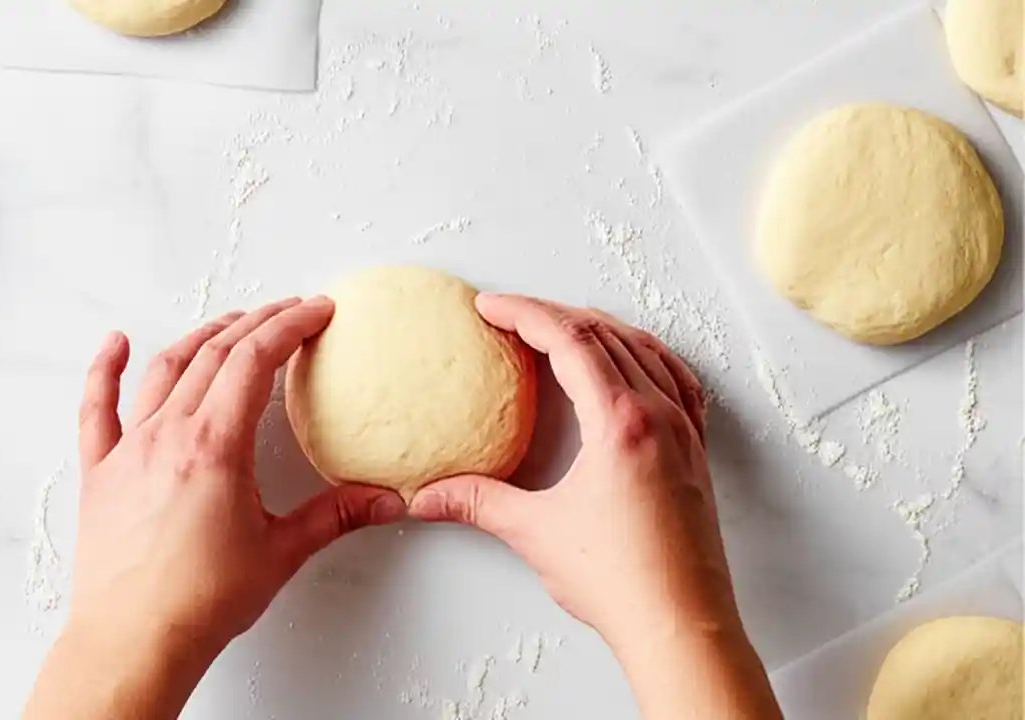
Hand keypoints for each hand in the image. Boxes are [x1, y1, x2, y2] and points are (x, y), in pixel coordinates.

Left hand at [25, 297, 406, 719]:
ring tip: (229, 322)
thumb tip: (387, 500)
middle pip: (214, 354)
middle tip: (288, 311)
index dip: (288, 326)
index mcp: (214, 446)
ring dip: (201, 337)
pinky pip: (97, 408)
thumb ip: (335, 516)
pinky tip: (115, 344)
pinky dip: (104, 369)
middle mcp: (168, 435)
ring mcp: (128, 449)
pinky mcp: (100, 472)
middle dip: (256, 323)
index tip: (314, 310)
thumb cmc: (199, 603)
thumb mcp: (280, 553)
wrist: (132, 642)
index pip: (255, 360)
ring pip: (164, 370)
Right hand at [409, 294, 780, 718]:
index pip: (570, 340)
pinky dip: (646, 355)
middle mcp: (659, 414)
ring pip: (644, 349)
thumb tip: (427, 497)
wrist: (682, 625)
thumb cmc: (621, 581)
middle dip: (553, 314)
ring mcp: (684, 431)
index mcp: (620, 421)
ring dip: (598, 327)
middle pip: (605, 334)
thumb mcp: (536, 532)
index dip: (524, 313)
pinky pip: (677, 379)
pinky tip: (633, 360)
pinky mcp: (695, 451)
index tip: (490, 306)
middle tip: (511, 314)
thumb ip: (477, 503)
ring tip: (561, 325)